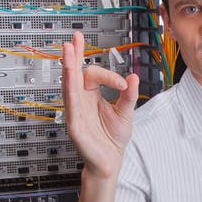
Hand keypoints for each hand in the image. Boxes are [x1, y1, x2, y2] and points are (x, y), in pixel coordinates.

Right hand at [62, 31, 138, 177]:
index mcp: (90, 96)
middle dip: (73, 57)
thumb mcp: (125, 112)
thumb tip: (133, 77)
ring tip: (67, 53)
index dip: (108, 75)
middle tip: (72, 40)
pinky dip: (71, 94)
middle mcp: (80, 102)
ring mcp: (76, 114)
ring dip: (68, 70)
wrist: (110, 162)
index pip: (93, 75)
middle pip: (74, 75)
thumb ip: (128, 95)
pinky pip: (71, 108)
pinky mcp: (75, 127)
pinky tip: (69, 81)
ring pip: (69, 88)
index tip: (123, 83)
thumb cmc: (112, 139)